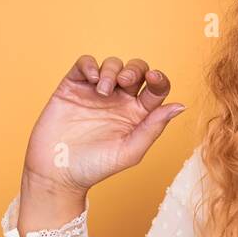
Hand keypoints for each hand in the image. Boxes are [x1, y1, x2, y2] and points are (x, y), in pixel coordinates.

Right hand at [22, 55, 185, 195]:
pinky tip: (91, 79)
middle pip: (136, 70)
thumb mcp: (130, 151)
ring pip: (112, 64)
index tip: (154, 78)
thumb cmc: (95, 167)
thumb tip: (180, 106)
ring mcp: (95, 92)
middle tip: (124, 82)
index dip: (159, 79)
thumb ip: (153, 127)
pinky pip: (84, 64)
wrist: (57, 172)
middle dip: (134, 69)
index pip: (156, 88)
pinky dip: (90, 65)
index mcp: (138, 114)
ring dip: (112, 70)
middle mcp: (119, 100)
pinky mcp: (73, 87)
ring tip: (102, 89)